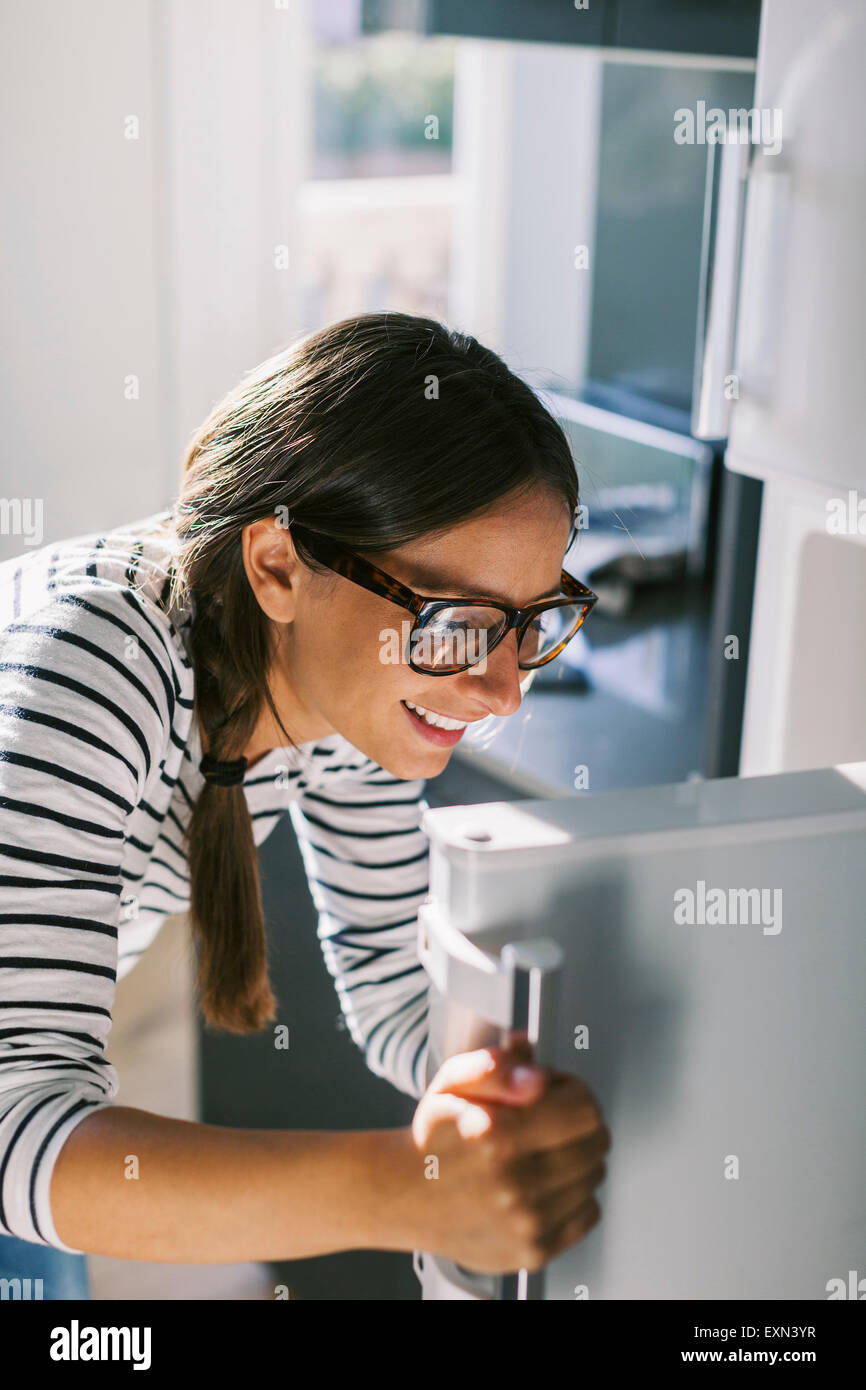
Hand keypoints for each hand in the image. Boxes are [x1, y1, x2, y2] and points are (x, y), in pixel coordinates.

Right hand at [404, 1041, 609, 1274]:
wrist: (404, 1196)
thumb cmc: (434, 1138)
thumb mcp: (454, 1081)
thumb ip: (498, 1066)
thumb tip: (536, 1076)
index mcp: (497, 1136)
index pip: (585, 1110)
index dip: (572, 1093)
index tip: (555, 1095)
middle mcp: (514, 1184)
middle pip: (596, 1143)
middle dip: (576, 1125)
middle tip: (544, 1124)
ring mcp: (526, 1223)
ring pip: (593, 1177)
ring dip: (574, 1160)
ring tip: (536, 1155)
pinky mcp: (533, 1251)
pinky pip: (587, 1213)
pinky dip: (572, 1196)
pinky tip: (541, 1185)